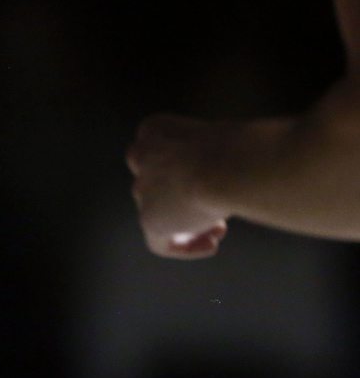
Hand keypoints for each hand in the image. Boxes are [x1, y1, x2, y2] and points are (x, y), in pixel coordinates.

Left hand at [126, 114, 229, 258]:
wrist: (225, 164)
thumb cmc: (238, 148)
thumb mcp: (222, 141)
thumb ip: (211, 154)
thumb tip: (229, 169)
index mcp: (155, 130)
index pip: (159, 153)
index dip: (184, 172)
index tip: (213, 181)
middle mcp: (141, 156)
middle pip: (155, 183)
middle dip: (181, 197)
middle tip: (213, 206)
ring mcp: (142, 187)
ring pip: (157, 211)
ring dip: (186, 221)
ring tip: (218, 228)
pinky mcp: (149, 218)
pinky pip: (158, 242)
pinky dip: (183, 247)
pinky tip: (211, 244)